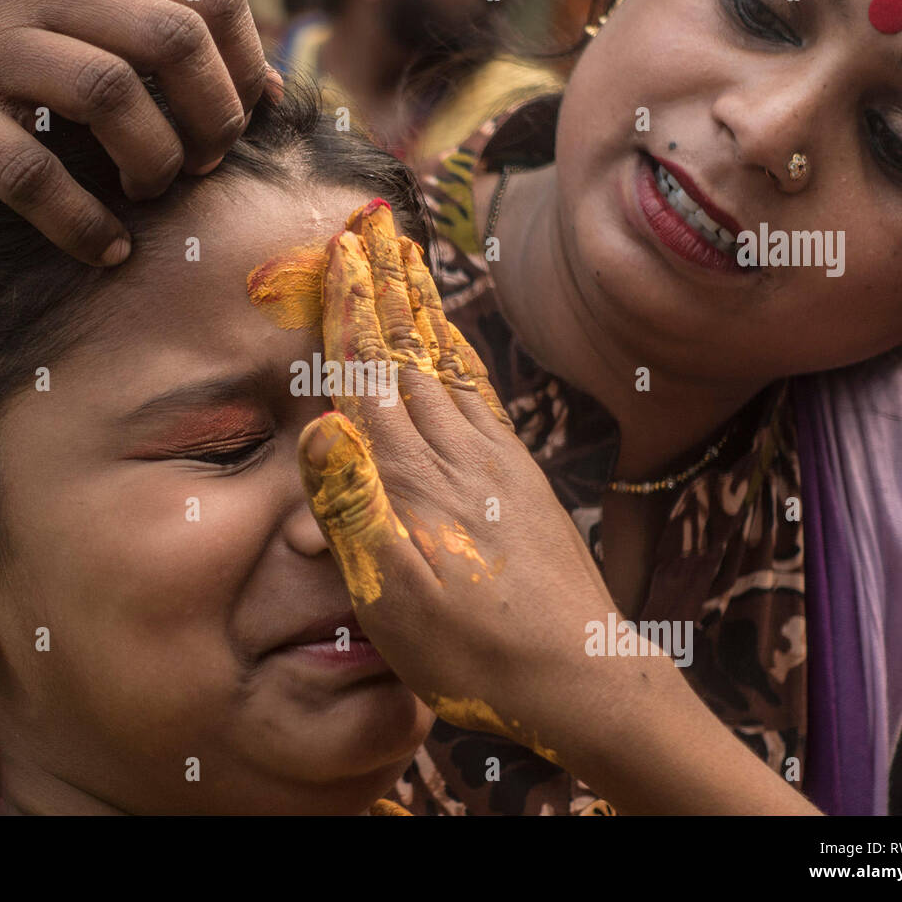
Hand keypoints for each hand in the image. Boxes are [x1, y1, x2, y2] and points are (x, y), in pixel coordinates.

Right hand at [0, 0, 278, 266]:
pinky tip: (108, 246)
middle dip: (212, 115)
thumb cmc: (1, 71)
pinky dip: (84, 223)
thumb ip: (165, 42)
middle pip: (171, 36)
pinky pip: (36, 174)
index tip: (240, 118)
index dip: (244, 64)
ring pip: (111, 92)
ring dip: (155, 159)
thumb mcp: (81, 29)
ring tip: (151, 191)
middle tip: (204, 162)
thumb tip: (272, 90)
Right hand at [295, 200, 615, 761]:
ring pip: (447, 365)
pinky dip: (463, 357)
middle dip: (385, 285)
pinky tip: (456, 345)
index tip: (340, 248)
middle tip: (372, 223)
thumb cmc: (475, 653)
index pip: (370, 374)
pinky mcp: (522, 479)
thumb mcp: (395, 599)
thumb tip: (320, 424)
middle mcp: (455, 455)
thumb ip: (355, 509)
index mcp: (414, 478)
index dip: (352, 309)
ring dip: (422, 309)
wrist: (581, 678)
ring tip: (408, 260)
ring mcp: (495, 462)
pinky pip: (484, 398)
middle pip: (408, 353)